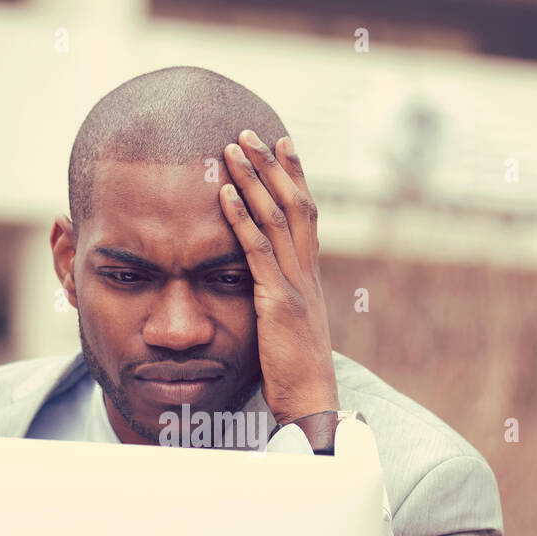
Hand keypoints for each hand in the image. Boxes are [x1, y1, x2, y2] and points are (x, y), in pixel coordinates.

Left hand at [221, 130, 338, 425]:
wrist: (312, 403)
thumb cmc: (296, 374)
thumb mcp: (288, 328)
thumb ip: (279, 300)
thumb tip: (265, 288)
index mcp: (310, 277)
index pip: (306, 214)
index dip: (295, 176)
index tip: (282, 143)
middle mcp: (307, 273)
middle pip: (294, 204)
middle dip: (273, 165)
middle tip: (251, 131)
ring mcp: (295, 285)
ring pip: (277, 218)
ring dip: (255, 180)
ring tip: (233, 147)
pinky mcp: (279, 303)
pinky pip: (257, 252)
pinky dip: (241, 220)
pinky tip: (225, 194)